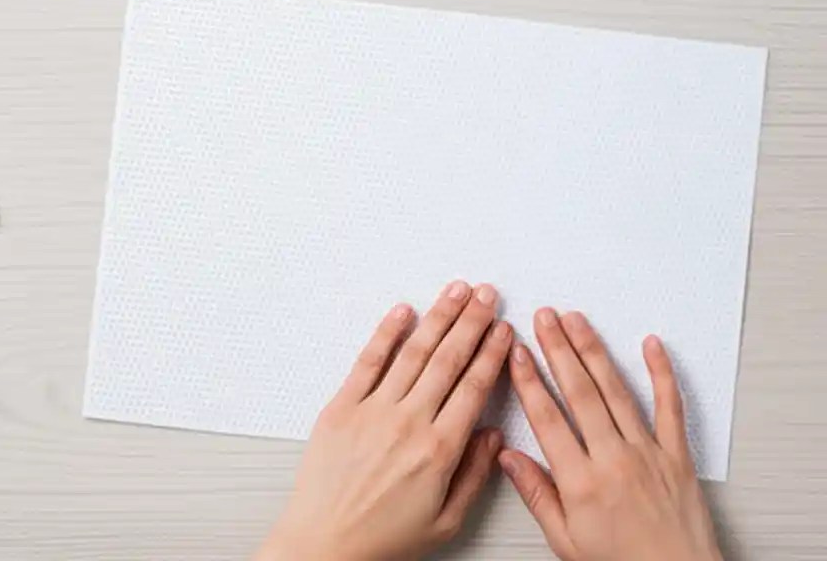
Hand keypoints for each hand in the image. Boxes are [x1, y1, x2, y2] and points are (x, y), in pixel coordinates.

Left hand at [256, 281, 513, 560]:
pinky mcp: (341, 408)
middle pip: (448, 359)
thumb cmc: (381, 538)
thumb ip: (474, 474)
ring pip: (413, 352)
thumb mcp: (446, 520)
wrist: (324, 543)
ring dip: (438, 317)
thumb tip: (493, 436)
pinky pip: (367, 361)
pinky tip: (403, 312)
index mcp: (439, 450)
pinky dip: (386, 333)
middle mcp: (408, 423)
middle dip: (471, 321)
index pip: (475, 387)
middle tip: (486, 296)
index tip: (504, 330)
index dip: (492, 352)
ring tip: (455, 291)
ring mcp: (372, 411)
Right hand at [500, 309, 722, 560]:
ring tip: (577, 322)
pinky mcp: (676, 454)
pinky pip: (669, 406)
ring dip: (594, 351)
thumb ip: (537, 494)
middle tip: (544, 319)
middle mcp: (614, 459)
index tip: (516, 353)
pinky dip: (661, 373)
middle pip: (580, 392)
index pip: (547, 418)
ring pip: (616, 391)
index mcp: (581, 481)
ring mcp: (648, 452)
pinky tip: (651, 346)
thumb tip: (509, 459)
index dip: (528, 380)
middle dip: (558, 349)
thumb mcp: (565, 539)